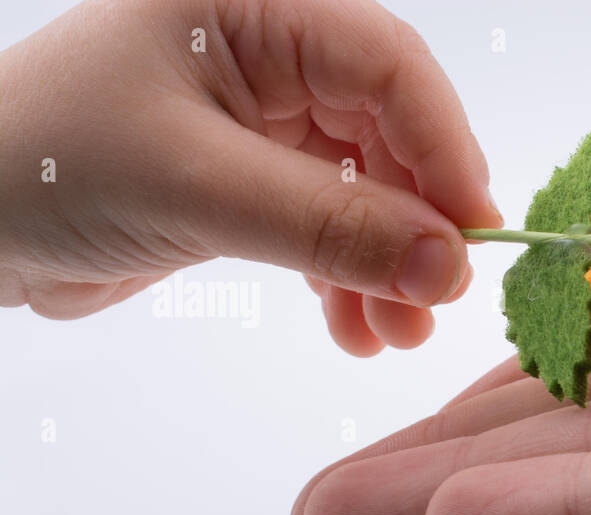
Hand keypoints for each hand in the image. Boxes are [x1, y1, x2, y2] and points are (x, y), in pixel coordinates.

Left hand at [0, 0, 499, 353]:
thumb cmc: (47, 166)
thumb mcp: (198, 189)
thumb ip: (332, 227)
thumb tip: (450, 269)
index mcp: (254, 8)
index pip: (389, 65)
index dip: (444, 149)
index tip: (474, 239)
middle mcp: (268, 54)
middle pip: (392, 131)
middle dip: (418, 224)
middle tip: (437, 302)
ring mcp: (263, 120)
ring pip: (369, 189)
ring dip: (391, 267)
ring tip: (396, 336)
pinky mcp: (252, 182)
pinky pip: (330, 228)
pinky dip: (349, 281)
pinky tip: (356, 332)